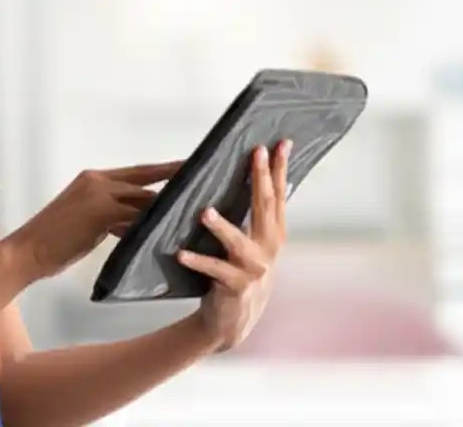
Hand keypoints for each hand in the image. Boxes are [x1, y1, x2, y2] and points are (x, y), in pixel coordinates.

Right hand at [6, 161, 181, 281]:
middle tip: (204, 176)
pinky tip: (172, 229)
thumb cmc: (52, 241)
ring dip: (170, 203)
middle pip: (146, 177)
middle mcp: (98, 181)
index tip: (187, 167)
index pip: (137, 172)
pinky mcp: (100, 213)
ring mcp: (99, 195)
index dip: (163, 170)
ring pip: (144, 196)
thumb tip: (134, 223)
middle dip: (175, 177)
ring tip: (195, 205)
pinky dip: (155, 222)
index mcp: (93, 179)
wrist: (27, 251)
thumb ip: (110, 217)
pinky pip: (136, 216)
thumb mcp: (85, 222)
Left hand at [179, 140, 290, 350]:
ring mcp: (254, 269)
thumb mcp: (251, 242)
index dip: (280, 169)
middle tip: (255, 154)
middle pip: (264, 208)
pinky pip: (214, 271)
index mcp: (273, 234)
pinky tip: (181, 253)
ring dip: (222, 227)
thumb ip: (251, 214)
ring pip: (239, 243)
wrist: (233, 320)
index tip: (281, 143)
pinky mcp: (235, 287)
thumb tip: (244, 175)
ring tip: (205, 212)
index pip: (277, 195)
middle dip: (260, 179)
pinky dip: (198, 261)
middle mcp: (268, 249)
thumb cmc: (238, 272)